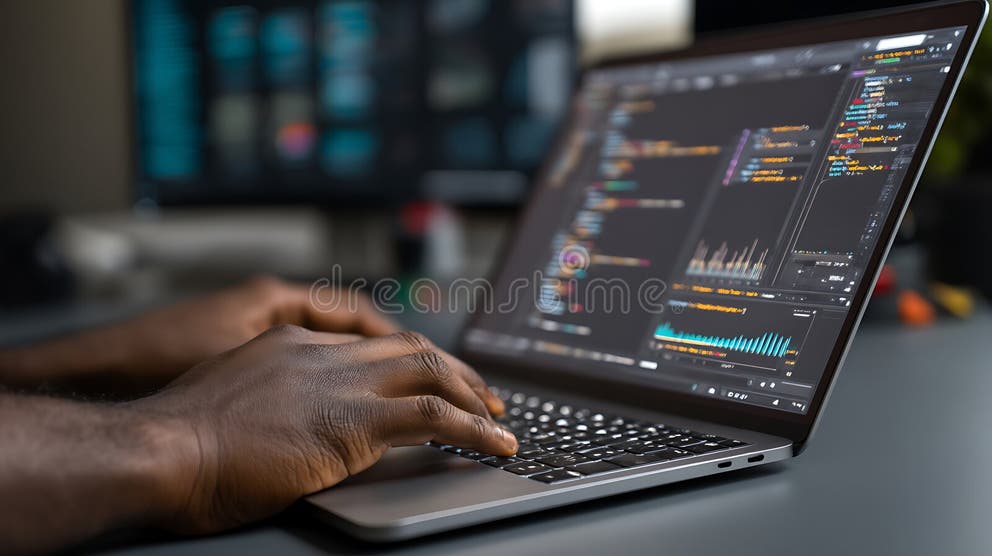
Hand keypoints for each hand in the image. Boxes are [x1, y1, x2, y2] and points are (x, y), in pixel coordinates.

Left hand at [0, 276, 399, 393]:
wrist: (103, 377)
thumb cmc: (163, 359)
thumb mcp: (246, 358)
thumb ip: (304, 365)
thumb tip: (358, 372)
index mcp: (274, 297)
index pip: (354, 311)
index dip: (392, 337)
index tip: (424, 361)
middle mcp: (267, 307)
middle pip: (345, 325)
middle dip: (384, 351)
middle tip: (421, 377)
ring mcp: (252, 329)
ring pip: (324, 345)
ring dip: (356, 365)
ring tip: (388, 391)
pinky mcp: (235, 351)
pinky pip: (299, 362)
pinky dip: (323, 378)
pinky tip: (334, 404)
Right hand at [141, 326, 511, 532]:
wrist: (161, 449)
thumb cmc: (176, 442)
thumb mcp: (227, 405)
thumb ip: (266, 402)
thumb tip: (284, 422)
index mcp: (290, 344)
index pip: (369, 345)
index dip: (407, 362)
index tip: (428, 379)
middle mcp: (322, 353)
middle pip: (409, 348)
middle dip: (452, 370)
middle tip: (482, 394)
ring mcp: (341, 382)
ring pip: (430, 372)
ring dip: (472, 395)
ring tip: (499, 418)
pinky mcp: (354, 421)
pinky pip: (434, 417)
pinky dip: (474, 428)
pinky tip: (496, 443)